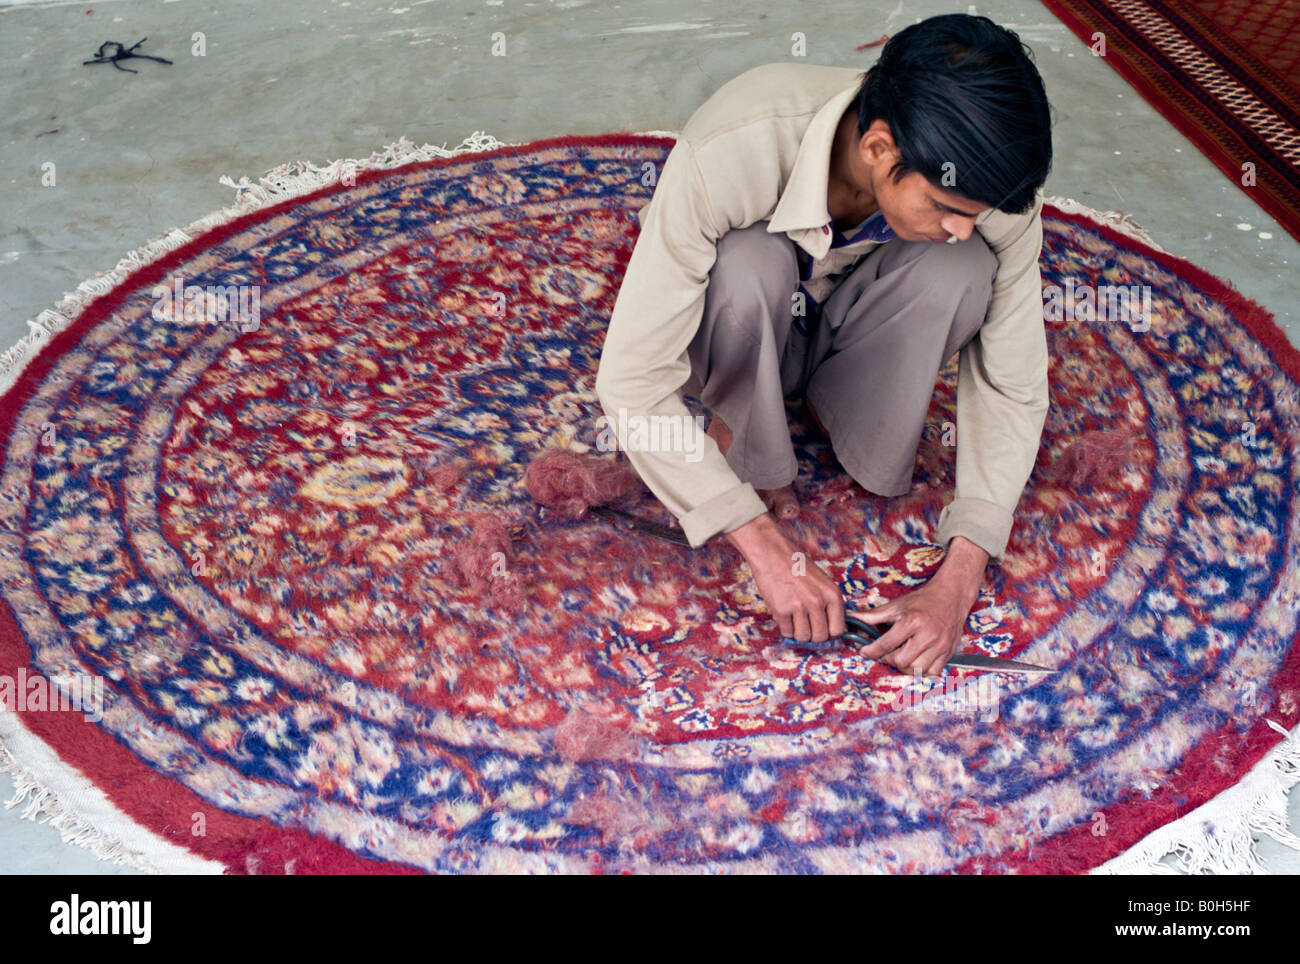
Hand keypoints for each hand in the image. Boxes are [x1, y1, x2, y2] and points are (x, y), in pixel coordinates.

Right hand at [725, 513, 844, 642]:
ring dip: (798, 631)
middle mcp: (818, 602)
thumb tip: (837, 631)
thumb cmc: (798, 567)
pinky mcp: (781, 610)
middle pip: (820, 637)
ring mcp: (799, 607)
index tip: (822, 629)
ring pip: (803, 637)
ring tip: (794, 616)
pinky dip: (785, 627)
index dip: (829, 633)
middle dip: (812, 634)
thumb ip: (830, 605)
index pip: (838, 630)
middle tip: (806, 623)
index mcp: (832, 594)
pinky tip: (784, 612)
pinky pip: (787, 632)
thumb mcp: (823, 582)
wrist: (773, 553)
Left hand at [849, 581, 972, 675]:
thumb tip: (851, 617)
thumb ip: (873, 615)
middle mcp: (928, 635)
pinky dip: (921, 671)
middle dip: (888, 659)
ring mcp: (940, 646)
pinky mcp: (949, 652)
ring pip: (916, 669)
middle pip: (900, 660)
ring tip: (900, 656)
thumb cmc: (922, 600)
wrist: (951, 596)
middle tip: (885, 652)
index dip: (871, 651)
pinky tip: (915, 660)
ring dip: (904, 666)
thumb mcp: (897, 605)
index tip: (865, 651)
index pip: (886, 644)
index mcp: (912, 621)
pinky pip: (932, 673)